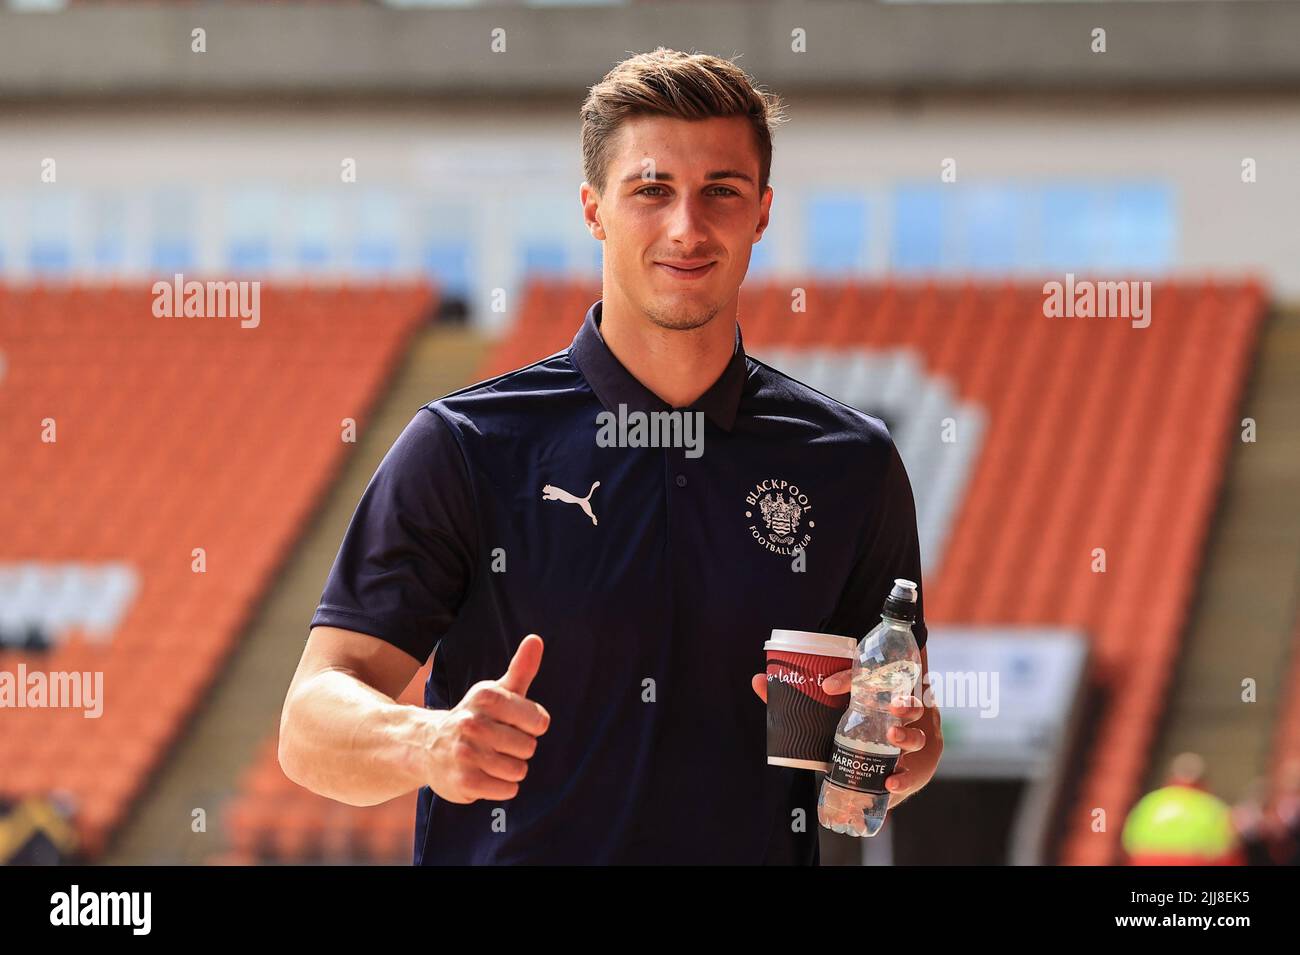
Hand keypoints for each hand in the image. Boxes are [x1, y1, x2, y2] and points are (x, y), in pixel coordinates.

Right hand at [429, 634, 550, 803]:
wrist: (428, 745)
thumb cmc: (476, 716)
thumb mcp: (496, 691)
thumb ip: (521, 668)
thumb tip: (536, 639)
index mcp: (487, 698)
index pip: (539, 721)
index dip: (531, 726)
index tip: (512, 723)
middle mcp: (473, 723)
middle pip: (529, 747)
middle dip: (518, 748)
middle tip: (496, 743)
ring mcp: (467, 753)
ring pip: (519, 770)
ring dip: (510, 769)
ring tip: (489, 758)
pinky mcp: (464, 781)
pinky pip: (507, 790)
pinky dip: (501, 786)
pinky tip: (484, 774)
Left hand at [751, 669, 929, 807]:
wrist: (873, 763)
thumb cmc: (848, 727)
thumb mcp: (824, 713)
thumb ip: (794, 698)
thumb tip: (758, 679)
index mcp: (876, 692)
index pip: (870, 678)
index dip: (849, 679)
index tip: (827, 687)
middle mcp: (898, 713)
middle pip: (907, 702)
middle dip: (903, 703)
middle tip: (891, 707)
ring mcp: (909, 741)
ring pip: (917, 736)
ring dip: (906, 737)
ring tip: (892, 740)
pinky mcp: (911, 768)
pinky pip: (913, 772)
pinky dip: (902, 779)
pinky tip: (890, 784)